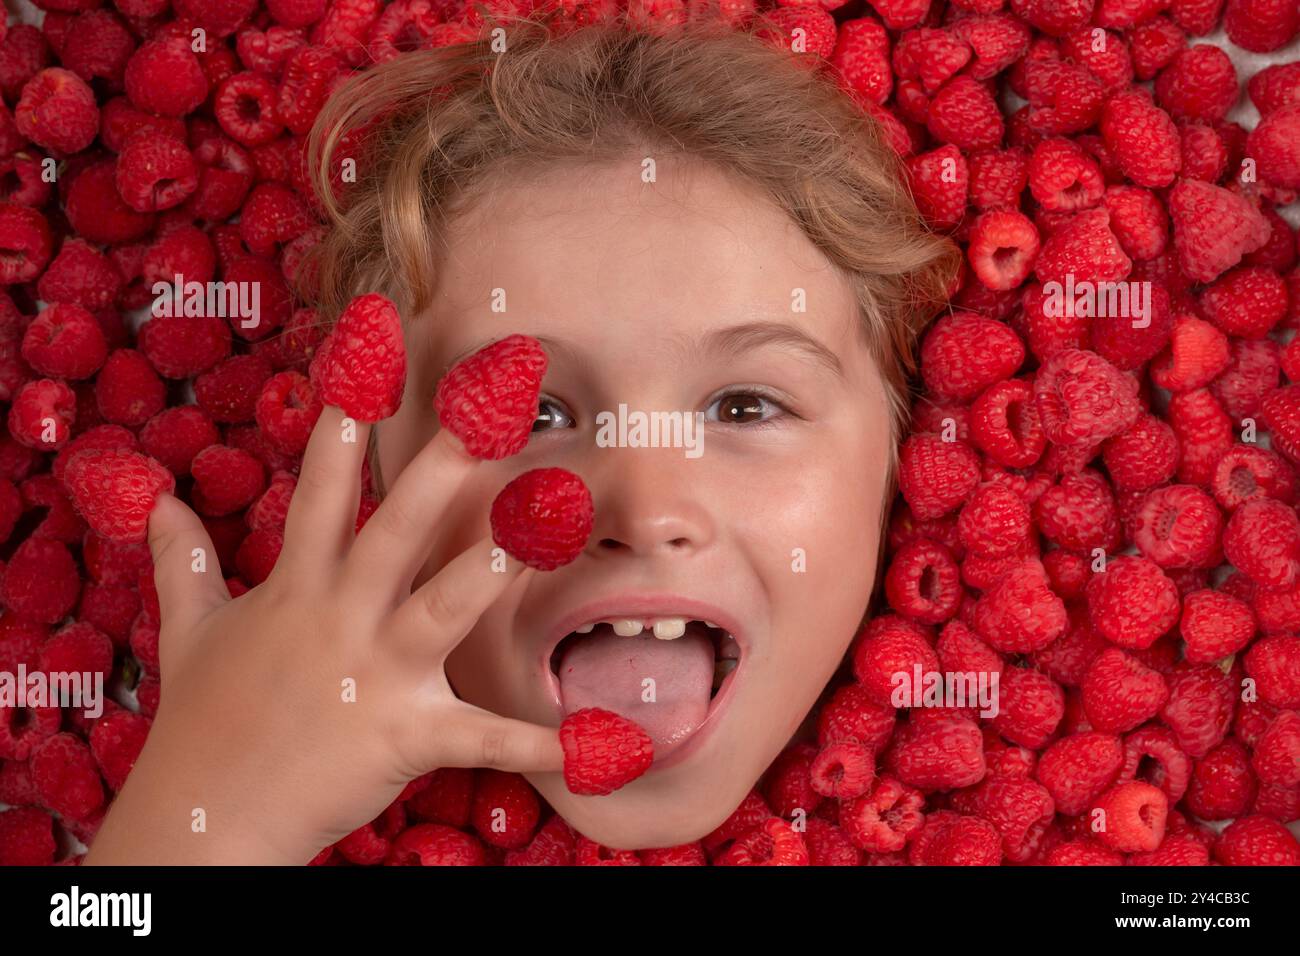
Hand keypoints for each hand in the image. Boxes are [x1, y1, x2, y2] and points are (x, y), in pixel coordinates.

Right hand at [84, 405, 562, 864]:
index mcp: (296, 589)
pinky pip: (483, 737)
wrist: (206, 818)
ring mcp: (375, 674)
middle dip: (442, 468)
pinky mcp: (406, 734)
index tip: (368, 366)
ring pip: (445, 607)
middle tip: (489, 412)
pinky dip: (537, 742)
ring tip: (546, 526)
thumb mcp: (187, 632)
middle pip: (396, 529)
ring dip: (494, 567)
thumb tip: (157, 502)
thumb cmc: (204, 720)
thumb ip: (182, 561)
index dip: (342, 427)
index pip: (320, 492)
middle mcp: (339, 618)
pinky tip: (593, 741)